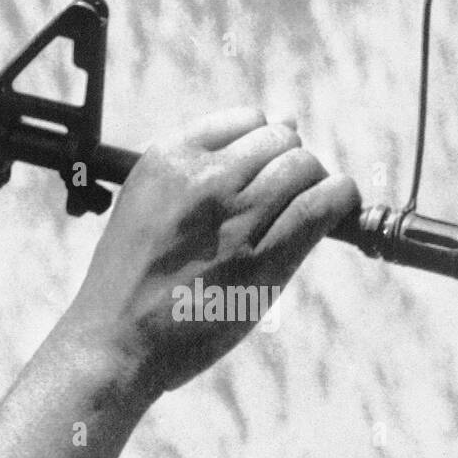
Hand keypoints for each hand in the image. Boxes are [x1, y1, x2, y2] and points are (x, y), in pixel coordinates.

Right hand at [69, 107, 359, 398]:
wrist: (116, 337)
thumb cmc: (136, 274)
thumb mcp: (148, 200)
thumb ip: (202, 165)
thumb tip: (284, 122)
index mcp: (168, 158)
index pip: (247, 120)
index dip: (264, 144)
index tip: (264, 171)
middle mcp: (204, 177)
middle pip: (281, 140)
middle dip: (291, 162)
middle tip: (286, 198)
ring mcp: (235, 215)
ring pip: (304, 167)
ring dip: (316, 182)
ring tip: (309, 208)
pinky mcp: (265, 257)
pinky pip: (321, 205)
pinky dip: (341, 200)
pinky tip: (339, 209)